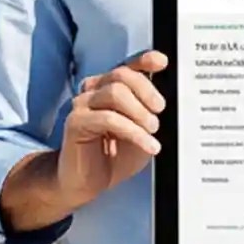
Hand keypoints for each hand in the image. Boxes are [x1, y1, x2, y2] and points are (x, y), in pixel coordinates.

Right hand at [57, 50, 167, 207]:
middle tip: (160, 110)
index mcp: (108, 88)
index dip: (143, 60)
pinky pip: (109, 118)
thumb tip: (166, 104)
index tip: (162, 62)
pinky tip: (148, 144)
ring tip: (153, 130)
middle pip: (122, 75)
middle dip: (147, 90)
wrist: (86, 183)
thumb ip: (150, 114)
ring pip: (115, 93)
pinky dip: (133, 131)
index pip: (126, 67)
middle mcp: (92, 91)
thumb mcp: (141, 131)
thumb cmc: (113, 157)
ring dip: (140, 112)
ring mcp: (82, 105)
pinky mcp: (76, 122)